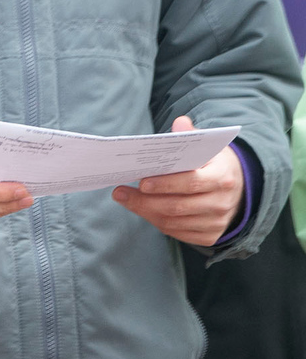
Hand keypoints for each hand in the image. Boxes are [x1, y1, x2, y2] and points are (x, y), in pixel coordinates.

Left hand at [112, 117, 246, 245]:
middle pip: (177, 206)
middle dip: (144, 201)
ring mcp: (216, 222)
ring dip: (145, 211)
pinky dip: (156, 221)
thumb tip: (180, 122)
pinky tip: (142, 209)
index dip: (165, 184)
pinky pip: (177, 232)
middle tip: (120, 192)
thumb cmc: (213, 164)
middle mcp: (222, 203)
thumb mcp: (207, 148)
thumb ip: (191, 136)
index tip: (141, 182)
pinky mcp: (209, 236)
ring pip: (174, 222)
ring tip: (125, 198)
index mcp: (222, 178)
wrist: (237, 190)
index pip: (191, 182)